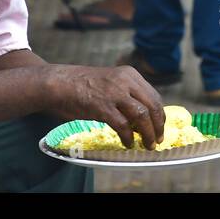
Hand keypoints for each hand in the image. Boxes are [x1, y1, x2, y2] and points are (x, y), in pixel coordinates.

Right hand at [49, 65, 164, 148]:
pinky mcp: (102, 106)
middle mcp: (125, 80)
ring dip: (147, 133)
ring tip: (147, 145)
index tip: (160, 127)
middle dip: (158, 126)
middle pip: (152, 105)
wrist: (59, 83)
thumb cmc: (83, 85)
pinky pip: (123, 126)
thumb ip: (127, 94)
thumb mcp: (111, 82)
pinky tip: (127, 144)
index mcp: (129, 74)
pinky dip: (128, 137)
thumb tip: (142, 119)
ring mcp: (114, 92)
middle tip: (157, 140)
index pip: (154, 96)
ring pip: (142, 115)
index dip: (159, 114)